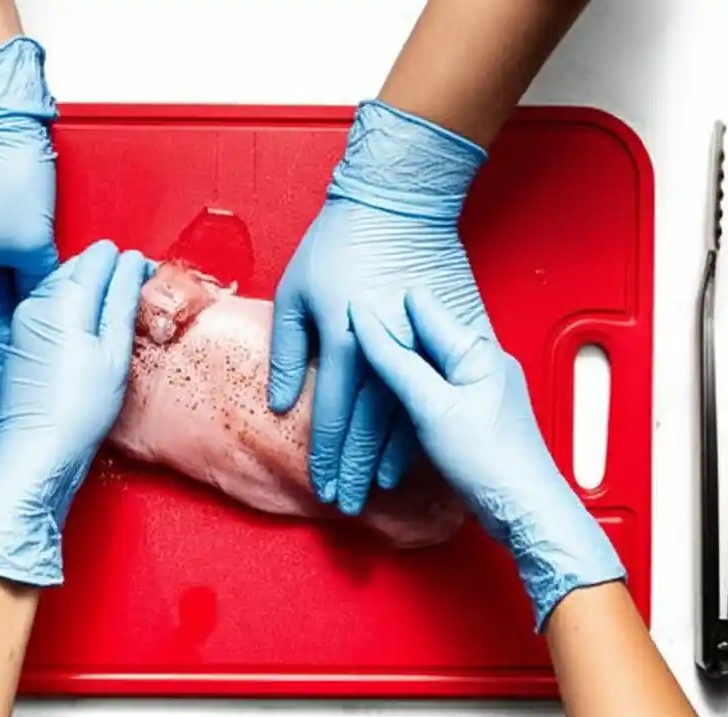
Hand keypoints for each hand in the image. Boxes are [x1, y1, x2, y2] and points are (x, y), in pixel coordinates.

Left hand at [0, 241, 149, 585]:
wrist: (33, 455)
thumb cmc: (78, 411)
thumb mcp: (114, 354)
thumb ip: (123, 300)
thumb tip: (133, 262)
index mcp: (63, 299)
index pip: (101, 255)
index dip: (129, 262)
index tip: (148, 278)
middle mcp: (35, 301)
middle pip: (78, 266)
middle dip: (108, 274)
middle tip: (135, 301)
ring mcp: (20, 320)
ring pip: (61, 285)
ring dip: (88, 292)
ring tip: (113, 321)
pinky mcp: (15, 340)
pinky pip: (47, 309)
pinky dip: (69, 312)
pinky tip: (85, 339)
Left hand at [268, 100, 487, 515]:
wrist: (399, 203)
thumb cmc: (339, 243)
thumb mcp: (296, 292)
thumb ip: (289, 352)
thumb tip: (283, 402)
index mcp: (343, 339)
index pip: (333, 413)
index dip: (327, 455)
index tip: (322, 485)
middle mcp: (384, 349)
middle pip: (368, 426)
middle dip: (354, 468)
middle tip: (345, 502)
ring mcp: (419, 343)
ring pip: (403, 417)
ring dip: (387, 457)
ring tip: (375, 488)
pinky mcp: (444, 335)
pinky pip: (434, 391)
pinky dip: (420, 426)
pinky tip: (413, 451)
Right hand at [350, 288, 625, 629]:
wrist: (522, 509)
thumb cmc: (486, 458)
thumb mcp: (431, 406)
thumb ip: (395, 360)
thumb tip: (361, 315)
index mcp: (475, 346)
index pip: (420, 307)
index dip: (383, 308)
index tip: (349, 313)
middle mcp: (479, 357)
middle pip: (418, 338)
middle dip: (383, 346)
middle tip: (345, 352)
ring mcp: (477, 384)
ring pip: (420, 368)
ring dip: (390, 380)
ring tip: (355, 381)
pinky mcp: (471, 410)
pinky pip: (430, 392)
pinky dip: (406, 403)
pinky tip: (385, 415)